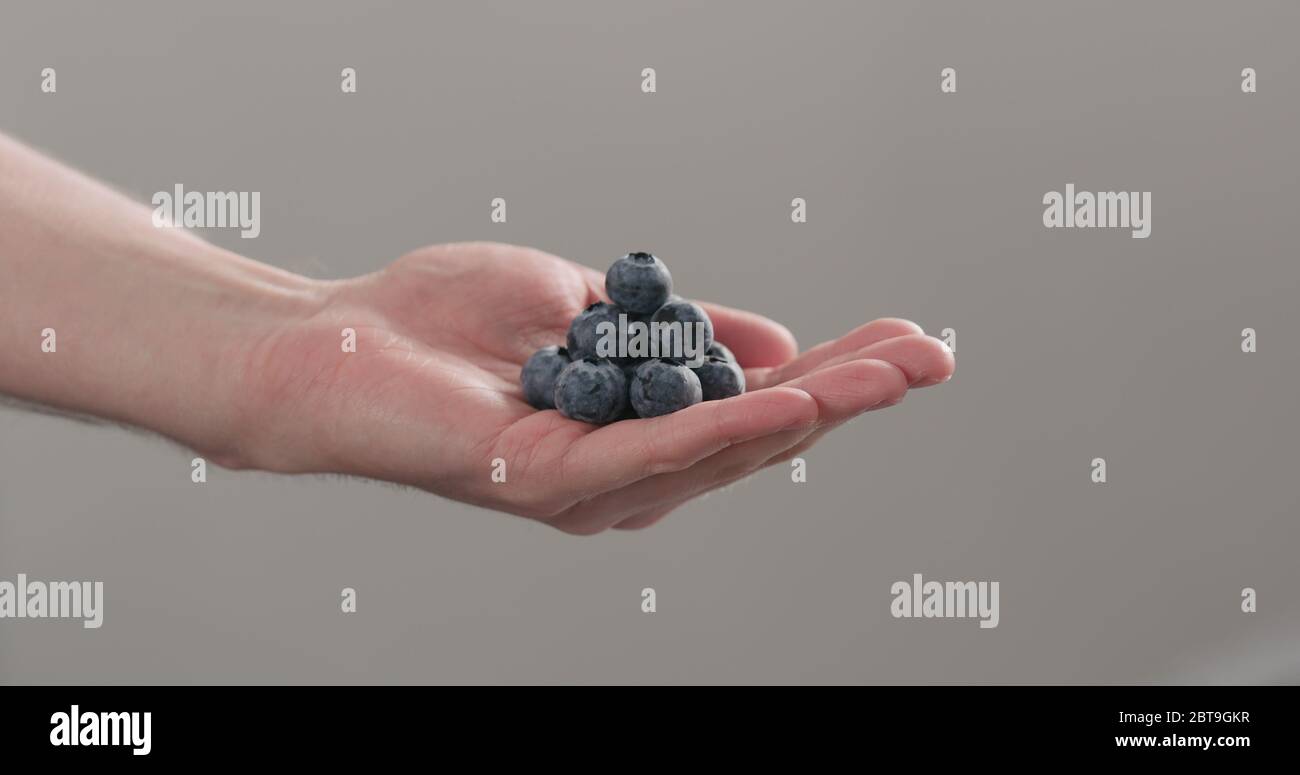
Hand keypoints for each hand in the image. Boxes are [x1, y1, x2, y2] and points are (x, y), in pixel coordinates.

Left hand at [235, 242, 954, 532]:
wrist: (337, 344)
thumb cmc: (444, 326)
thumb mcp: (590, 306)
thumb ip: (676, 330)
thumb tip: (773, 341)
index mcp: (637, 433)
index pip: (755, 405)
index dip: (835, 375)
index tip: (907, 340)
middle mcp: (624, 476)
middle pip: (757, 439)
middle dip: (849, 396)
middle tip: (932, 358)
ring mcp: (590, 489)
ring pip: (723, 452)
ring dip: (814, 412)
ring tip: (891, 374)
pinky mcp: (548, 482)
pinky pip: (653, 455)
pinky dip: (727, 429)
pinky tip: (791, 404)